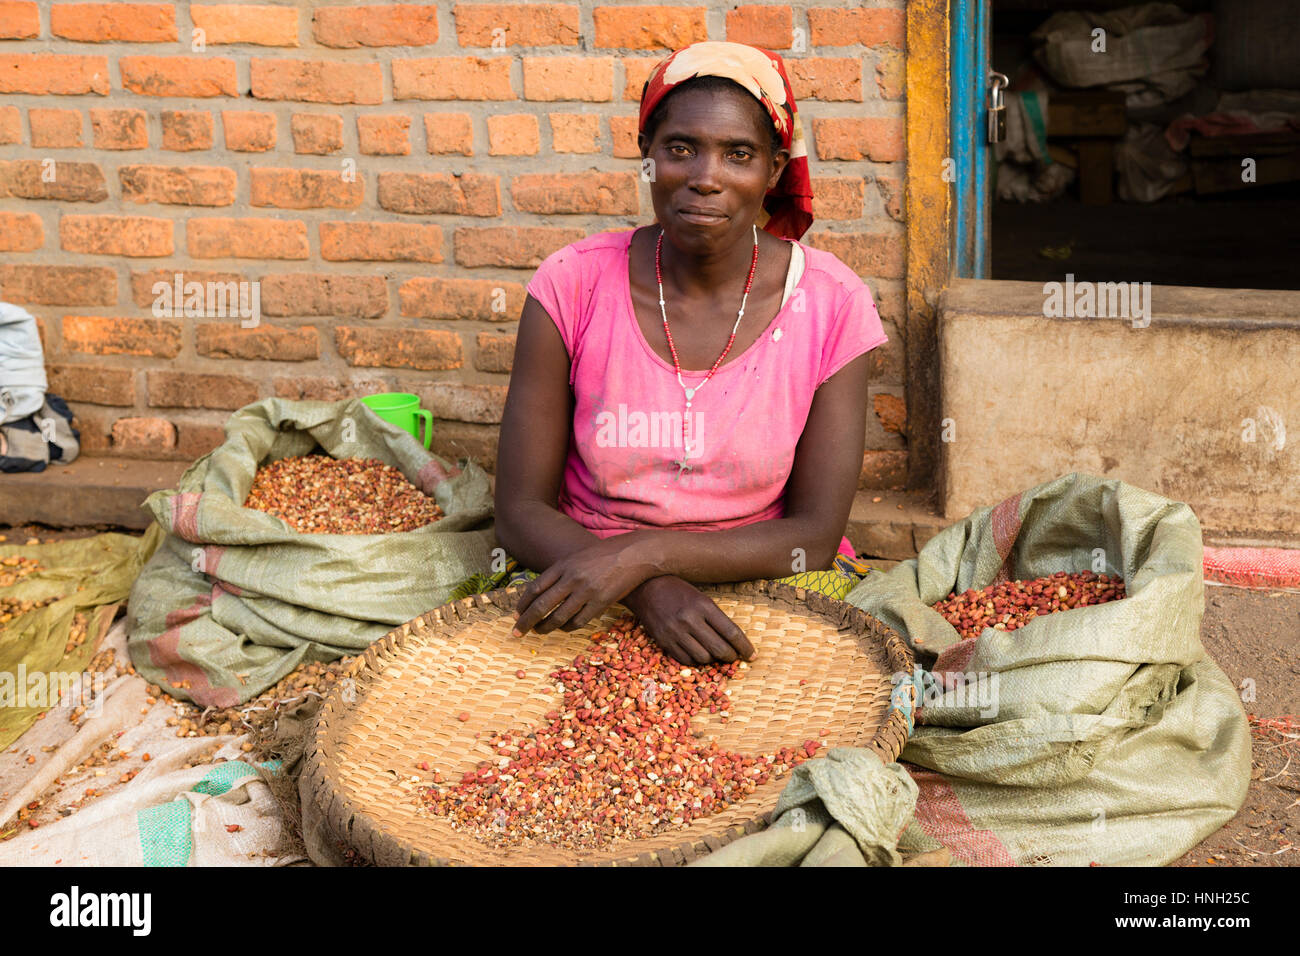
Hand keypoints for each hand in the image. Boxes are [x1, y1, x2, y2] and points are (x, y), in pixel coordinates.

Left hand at [512, 535, 654, 635]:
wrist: (633, 554)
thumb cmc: (604, 555)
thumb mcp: (577, 557)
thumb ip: (560, 572)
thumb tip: (541, 592)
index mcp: (563, 565)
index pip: (535, 588)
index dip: (523, 604)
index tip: (516, 614)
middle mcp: (572, 578)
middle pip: (541, 605)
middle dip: (526, 622)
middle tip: (516, 632)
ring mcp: (586, 591)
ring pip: (558, 617)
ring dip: (545, 628)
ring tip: (538, 632)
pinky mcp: (600, 603)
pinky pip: (578, 621)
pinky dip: (567, 627)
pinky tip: (563, 628)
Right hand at [623, 576, 754, 664]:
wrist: (644, 586)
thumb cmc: (677, 589)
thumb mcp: (701, 597)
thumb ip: (715, 618)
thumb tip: (732, 641)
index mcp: (703, 605)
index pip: (731, 632)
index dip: (744, 647)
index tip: (751, 655)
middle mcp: (690, 619)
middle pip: (719, 649)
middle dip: (731, 657)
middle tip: (734, 657)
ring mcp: (675, 632)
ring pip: (703, 658)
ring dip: (712, 660)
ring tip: (714, 654)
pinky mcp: (663, 640)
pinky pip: (686, 660)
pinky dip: (695, 660)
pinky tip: (698, 653)